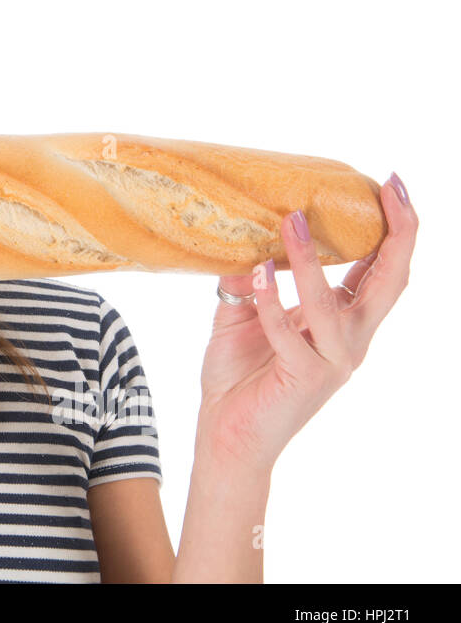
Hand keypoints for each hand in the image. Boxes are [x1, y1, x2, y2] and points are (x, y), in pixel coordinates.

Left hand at [196, 174, 416, 474]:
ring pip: (334, 304)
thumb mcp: (241, 315)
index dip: (395, 229)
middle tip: (389, 189)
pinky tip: (257, 272)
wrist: (226, 437)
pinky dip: (272, 300)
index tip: (391, 185)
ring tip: (291, 220)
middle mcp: (350, 340)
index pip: (383, 270)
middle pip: (391, 282)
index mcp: (344, 322)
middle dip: (396, 233)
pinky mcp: (304, 378)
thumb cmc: (238, 378)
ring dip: (310, 260)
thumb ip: (247, 279)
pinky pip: (290, 333)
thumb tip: (237, 232)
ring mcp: (333, 361)